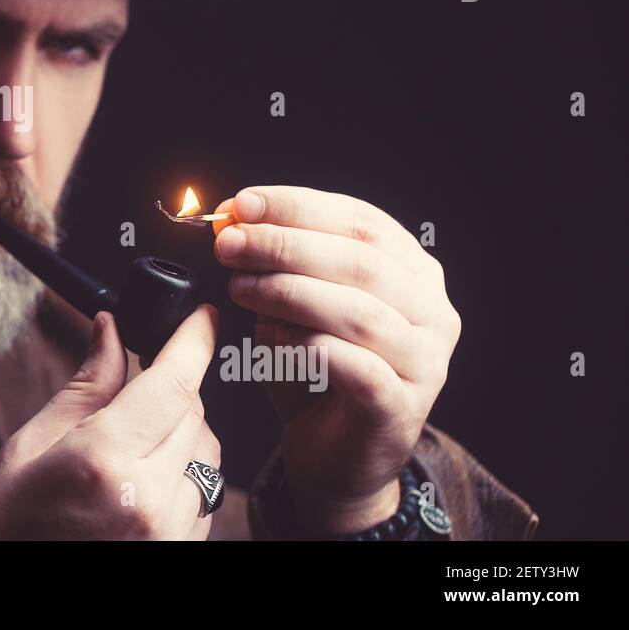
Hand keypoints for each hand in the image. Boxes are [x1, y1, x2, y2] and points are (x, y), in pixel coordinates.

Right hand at [0, 306, 221, 539]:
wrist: (8, 600)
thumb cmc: (7, 525)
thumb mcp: (31, 445)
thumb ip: (87, 386)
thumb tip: (112, 329)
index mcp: (104, 460)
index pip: (172, 383)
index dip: (195, 340)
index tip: (204, 315)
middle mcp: (148, 499)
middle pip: (193, 413)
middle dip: (172, 387)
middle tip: (136, 387)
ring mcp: (170, 533)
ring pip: (207, 452)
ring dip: (182, 431)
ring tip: (132, 443)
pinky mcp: (182, 552)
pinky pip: (205, 494)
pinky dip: (184, 473)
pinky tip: (143, 478)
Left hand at [211, 186, 460, 533]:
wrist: (337, 458)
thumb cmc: (315, 371)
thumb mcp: (293, 305)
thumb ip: (275, 264)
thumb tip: (233, 220)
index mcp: (414, 272)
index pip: (360, 220)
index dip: (298, 206)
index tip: (241, 204)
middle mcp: (432, 311)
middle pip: (359, 259)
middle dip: (284, 244)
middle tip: (229, 244)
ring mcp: (425, 362)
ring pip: (357, 311)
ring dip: (287, 291)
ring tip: (239, 287)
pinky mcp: (401, 408)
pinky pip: (354, 367)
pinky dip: (307, 346)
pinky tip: (271, 338)